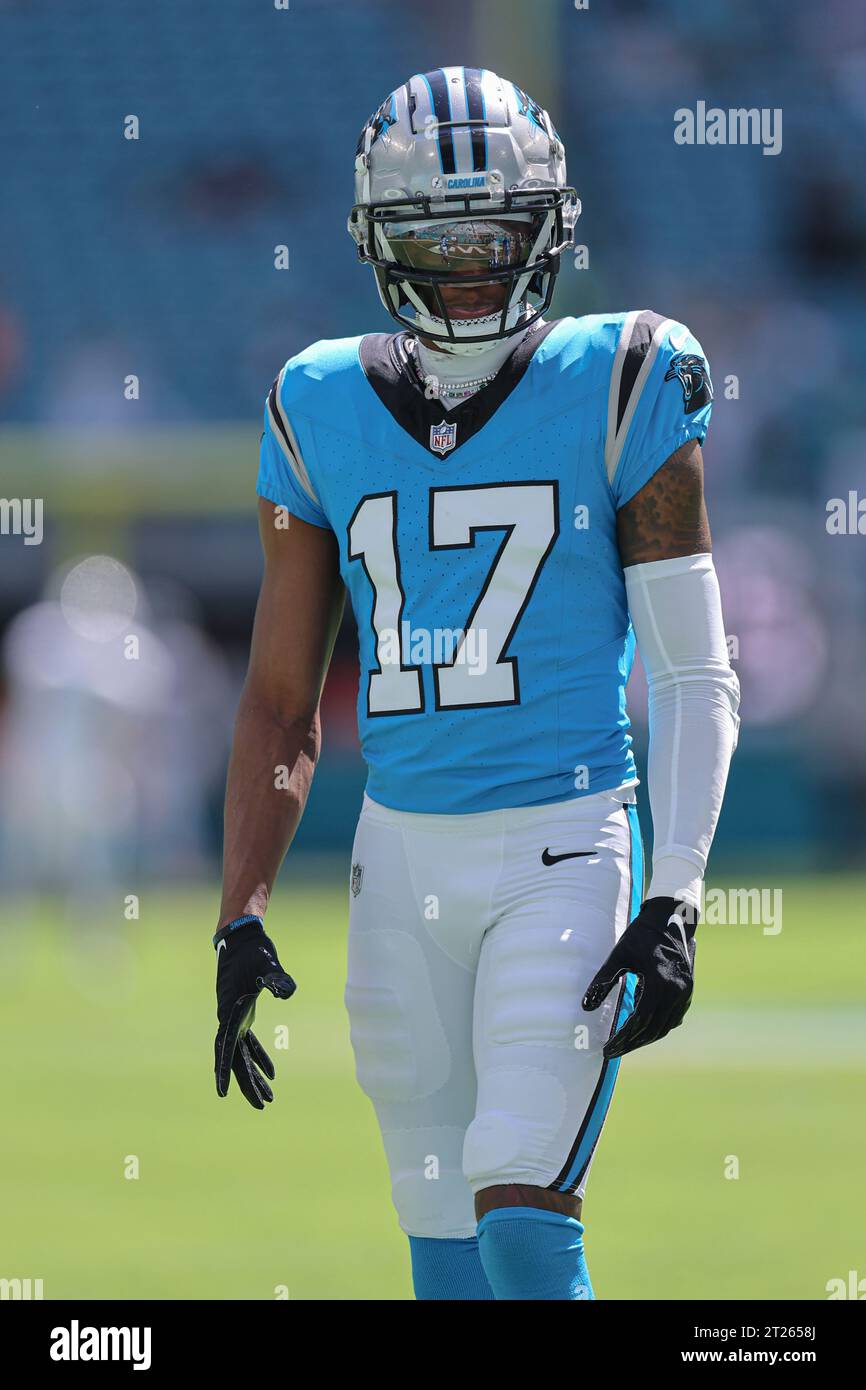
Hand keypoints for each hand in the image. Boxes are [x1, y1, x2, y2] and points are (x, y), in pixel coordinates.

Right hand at [214, 917, 295, 1108]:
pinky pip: (249, 1042)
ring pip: (242, 1054)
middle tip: (263, 1106)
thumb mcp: (267, 963)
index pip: (226, 1048)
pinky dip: (260, 1057)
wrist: (242, 935)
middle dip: (247, 1083)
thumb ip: (277, 978)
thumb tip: (287, 992)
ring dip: (254, 1075)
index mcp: (231, 1010)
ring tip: (269, 1098)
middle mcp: (229, 1017)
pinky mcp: (244, 1012)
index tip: (223, 1093)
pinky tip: (272, 1072)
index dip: (224, 1071)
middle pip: (235, 1059)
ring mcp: (235, 1016)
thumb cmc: (253, 949)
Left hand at [582, 897, 696, 1058]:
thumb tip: (585, 1007)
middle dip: (632, 1043)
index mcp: (659, 983)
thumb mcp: (619, 955)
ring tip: (625, 1044)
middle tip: (613, 1051)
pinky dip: (658, 1027)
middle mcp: (676, 992)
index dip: (622, 1038)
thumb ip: (602, 981)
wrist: (671, 917)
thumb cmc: (641, 935)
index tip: (607, 1048)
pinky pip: (673, 1018)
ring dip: (645, 1038)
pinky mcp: (688, 991)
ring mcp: (686, 993)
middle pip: (653, 1029)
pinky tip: (643, 1029)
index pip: (639, 1022)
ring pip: (665, 1026)